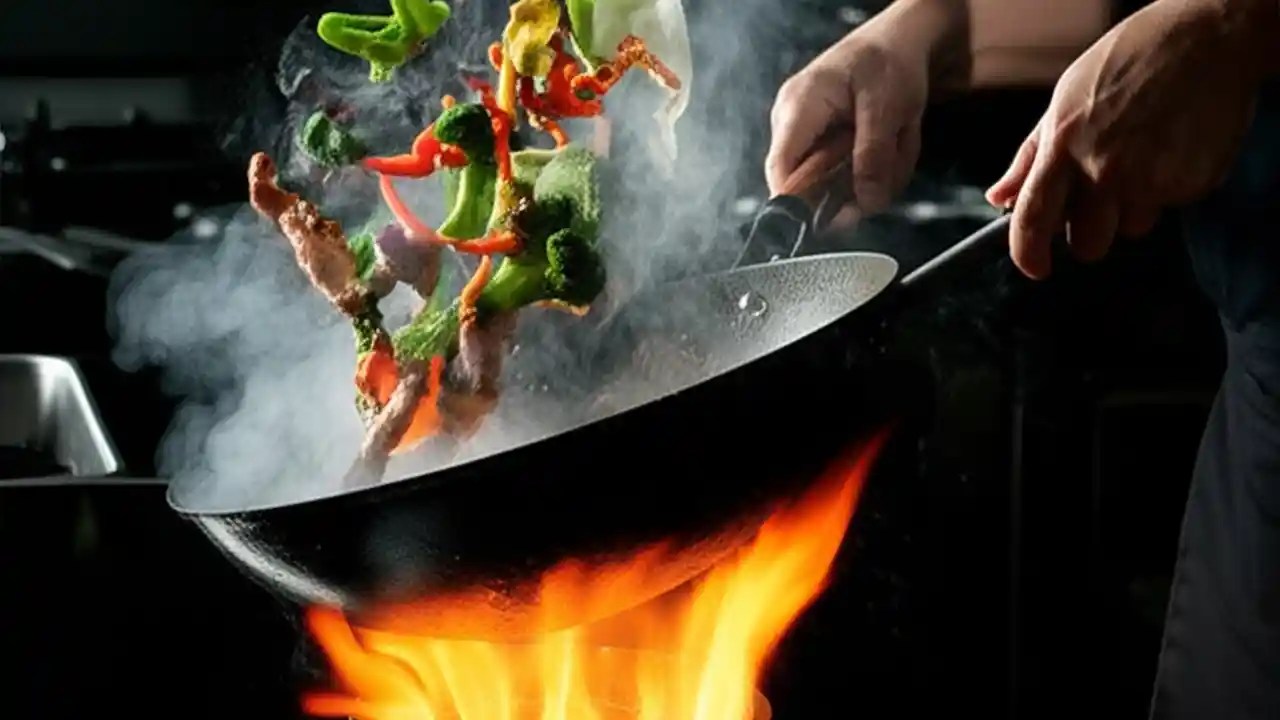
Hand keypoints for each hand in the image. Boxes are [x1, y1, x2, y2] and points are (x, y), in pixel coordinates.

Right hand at [766, 2, 940, 218]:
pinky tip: (886, 146)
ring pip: (826, 183)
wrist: (898, 43)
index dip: (801, 204)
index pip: (780, 171)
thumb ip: (874, 157)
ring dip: (867, 177)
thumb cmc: (888, 63)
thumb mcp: (888, 107)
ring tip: (894, 145)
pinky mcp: (818, 143)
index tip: (839, 217)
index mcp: (798, 108)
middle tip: (888, 173)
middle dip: (850, 189)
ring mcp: (802, 134)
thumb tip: (866, 203)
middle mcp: (790, 124)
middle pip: (805, 184)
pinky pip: (837, 173)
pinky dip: (868, 169)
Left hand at [986, 0, 1279, 278]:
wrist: (1204, 37)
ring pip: (1131, 229)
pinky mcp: (1191, 183)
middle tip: (1100, 200)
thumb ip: (1030, 157)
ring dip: (1133, 207)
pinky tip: (1170, 148)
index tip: (1034, 268)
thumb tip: (997, 198)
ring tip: (1143, 156)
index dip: (1027, 254)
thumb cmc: (1127, 61)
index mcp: (1063, 146)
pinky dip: (1167, 188)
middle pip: (1087, 244)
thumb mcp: (1064, 100)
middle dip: (1088, 233)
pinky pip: (1169, 208)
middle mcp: (1104, 169)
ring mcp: (1151, 179)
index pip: (1033, 219)